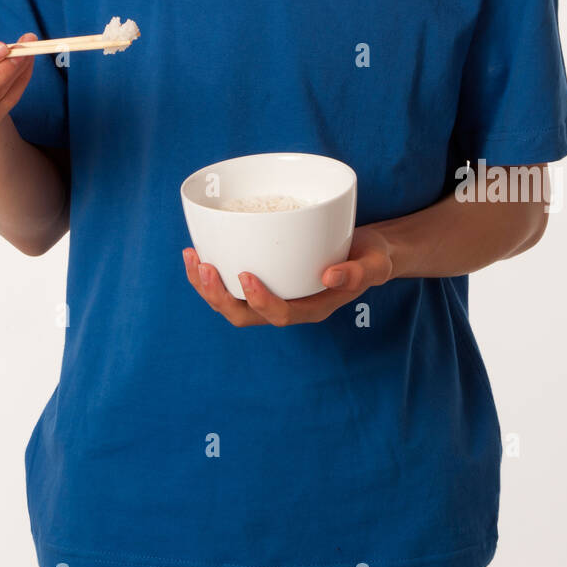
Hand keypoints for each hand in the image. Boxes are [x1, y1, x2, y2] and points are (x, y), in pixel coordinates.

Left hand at [182, 225, 393, 326]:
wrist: (365, 251)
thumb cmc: (369, 258)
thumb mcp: (374, 264)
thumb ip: (357, 273)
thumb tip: (329, 276)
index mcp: (312, 308)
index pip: (280, 315)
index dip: (259, 301)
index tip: (246, 275)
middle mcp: (287, 306)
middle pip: (245, 316)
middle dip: (220, 296)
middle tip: (206, 266)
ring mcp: (272, 294)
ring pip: (230, 303)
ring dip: (206, 286)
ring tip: (193, 257)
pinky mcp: (263, 278)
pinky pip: (229, 284)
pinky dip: (210, 272)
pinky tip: (198, 251)